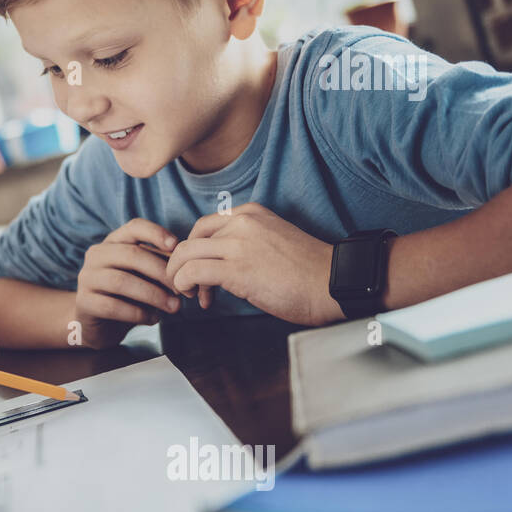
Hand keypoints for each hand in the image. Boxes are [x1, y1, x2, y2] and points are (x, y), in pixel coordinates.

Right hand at [73, 218, 181, 348]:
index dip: (156, 233)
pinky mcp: (83, 302)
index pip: (134, 227)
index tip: (176, 246)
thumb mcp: (145, 276)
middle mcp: (96, 255)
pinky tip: (153, 320)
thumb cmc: (128, 295)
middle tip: (181, 290)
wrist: (99, 324)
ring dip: (153, 295)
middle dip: (161, 272)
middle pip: (131, 254)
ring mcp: (87, 278)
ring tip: (173, 307)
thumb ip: (160, 268)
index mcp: (113, 242)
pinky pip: (112, 306)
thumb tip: (185, 268)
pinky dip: (137, 314)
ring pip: (121, 281)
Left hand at [164, 203, 342, 325]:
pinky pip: (192, 272)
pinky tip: (199, 298)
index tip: (198, 270)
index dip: (193, 251)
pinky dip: (185, 285)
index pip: (203, 227)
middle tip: (188, 286)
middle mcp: (241, 222)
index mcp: (250, 213)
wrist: (331, 285)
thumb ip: (243, 243)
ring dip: (180, 278)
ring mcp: (237, 244)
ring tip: (191, 294)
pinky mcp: (236, 269)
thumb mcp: (270, 242)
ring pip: (185, 255)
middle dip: (181, 265)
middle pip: (189, 241)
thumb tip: (217, 262)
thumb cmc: (306, 272)